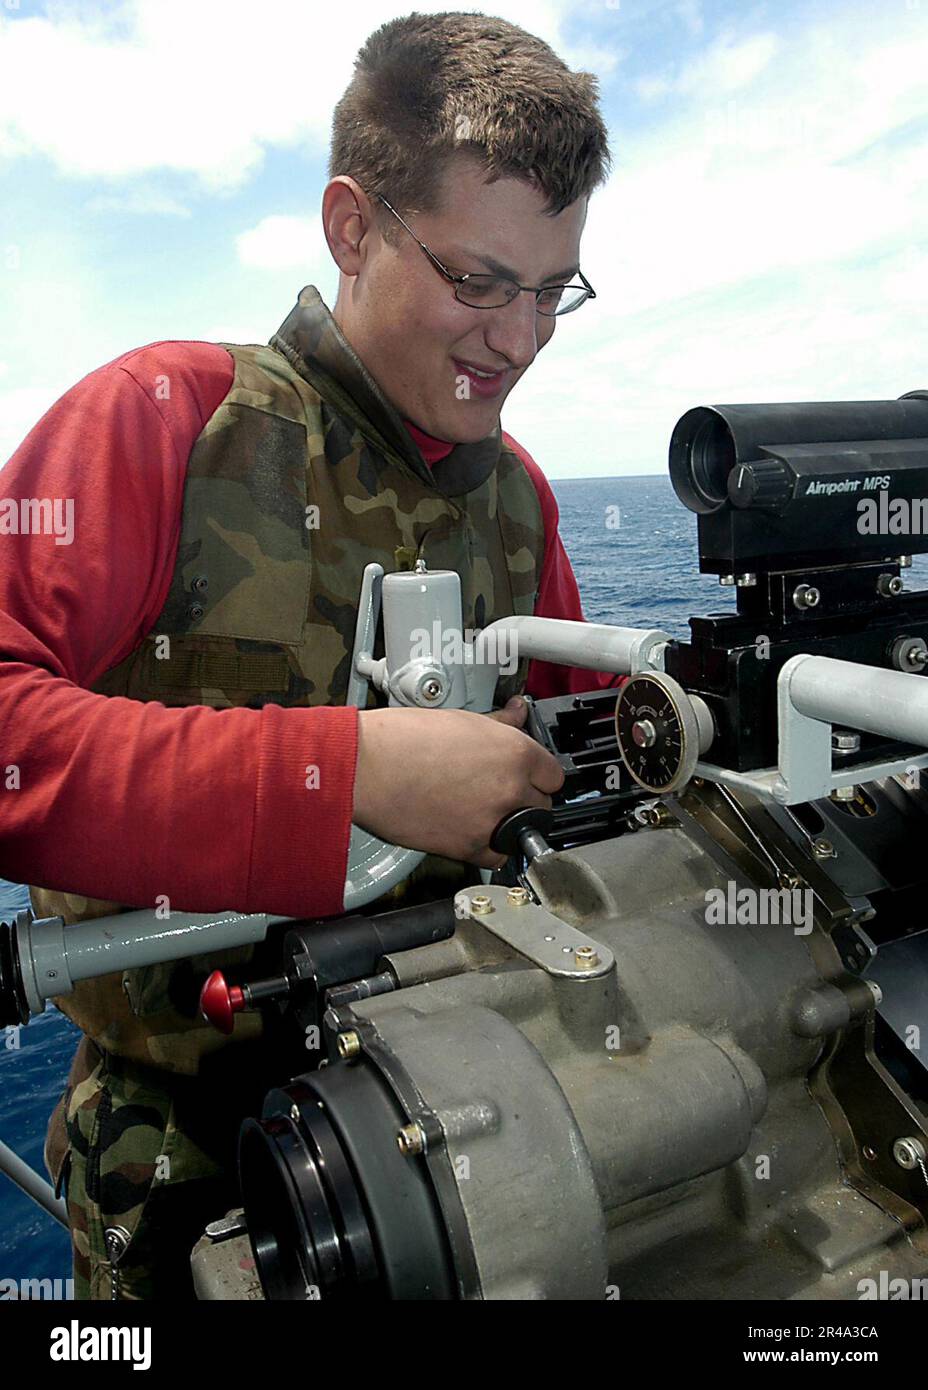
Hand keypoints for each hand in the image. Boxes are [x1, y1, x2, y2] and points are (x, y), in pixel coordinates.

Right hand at [353, 696, 562, 868]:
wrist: (367, 767)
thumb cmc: (402, 739)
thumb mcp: (460, 719)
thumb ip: (498, 723)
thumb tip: (516, 713)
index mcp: (515, 752)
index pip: (553, 774)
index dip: (538, 774)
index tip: (528, 776)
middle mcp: (511, 788)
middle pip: (543, 804)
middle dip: (526, 799)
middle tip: (501, 791)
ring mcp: (493, 820)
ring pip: (524, 832)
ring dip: (512, 824)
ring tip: (487, 812)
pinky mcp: (469, 846)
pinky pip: (497, 856)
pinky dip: (490, 848)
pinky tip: (474, 832)